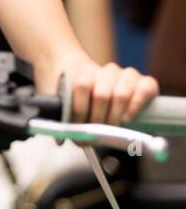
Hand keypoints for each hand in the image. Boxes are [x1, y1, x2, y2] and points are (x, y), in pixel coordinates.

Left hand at [41, 52, 158, 125]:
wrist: (100, 86)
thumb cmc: (81, 97)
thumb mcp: (66, 102)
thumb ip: (63, 114)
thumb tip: (63, 138)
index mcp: (85, 71)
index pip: (81, 85)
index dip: (79, 109)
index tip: (77, 125)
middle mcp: (107, 71)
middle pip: (102, 95)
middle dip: (97, 119)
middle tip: (95, 131)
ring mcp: (127, 75)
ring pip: (121, 94)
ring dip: (113, 117)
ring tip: (109, 128)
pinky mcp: (145, 82)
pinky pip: (145, 90)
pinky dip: (136, 107)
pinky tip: (127, 118)